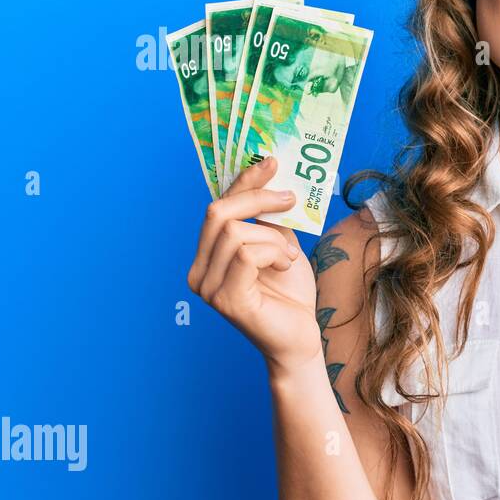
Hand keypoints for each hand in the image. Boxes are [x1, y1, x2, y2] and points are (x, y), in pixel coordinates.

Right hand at [186, 156, 321, 373]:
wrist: (300, 338)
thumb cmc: (290, 295)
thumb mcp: (281, 245)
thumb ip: (270, 218)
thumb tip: (272, 176)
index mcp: (208, 256)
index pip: (218, 207)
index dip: (244, 180)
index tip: (271, 161)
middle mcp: (199, 271)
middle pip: (219, 213)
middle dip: (259, 198)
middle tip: (290, 200)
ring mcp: (208, 287)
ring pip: (237, 232)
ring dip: (274, 238)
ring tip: (288, 256)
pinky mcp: (226, 299)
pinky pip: (248, 254)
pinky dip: (274, 253)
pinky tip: (286, 267)